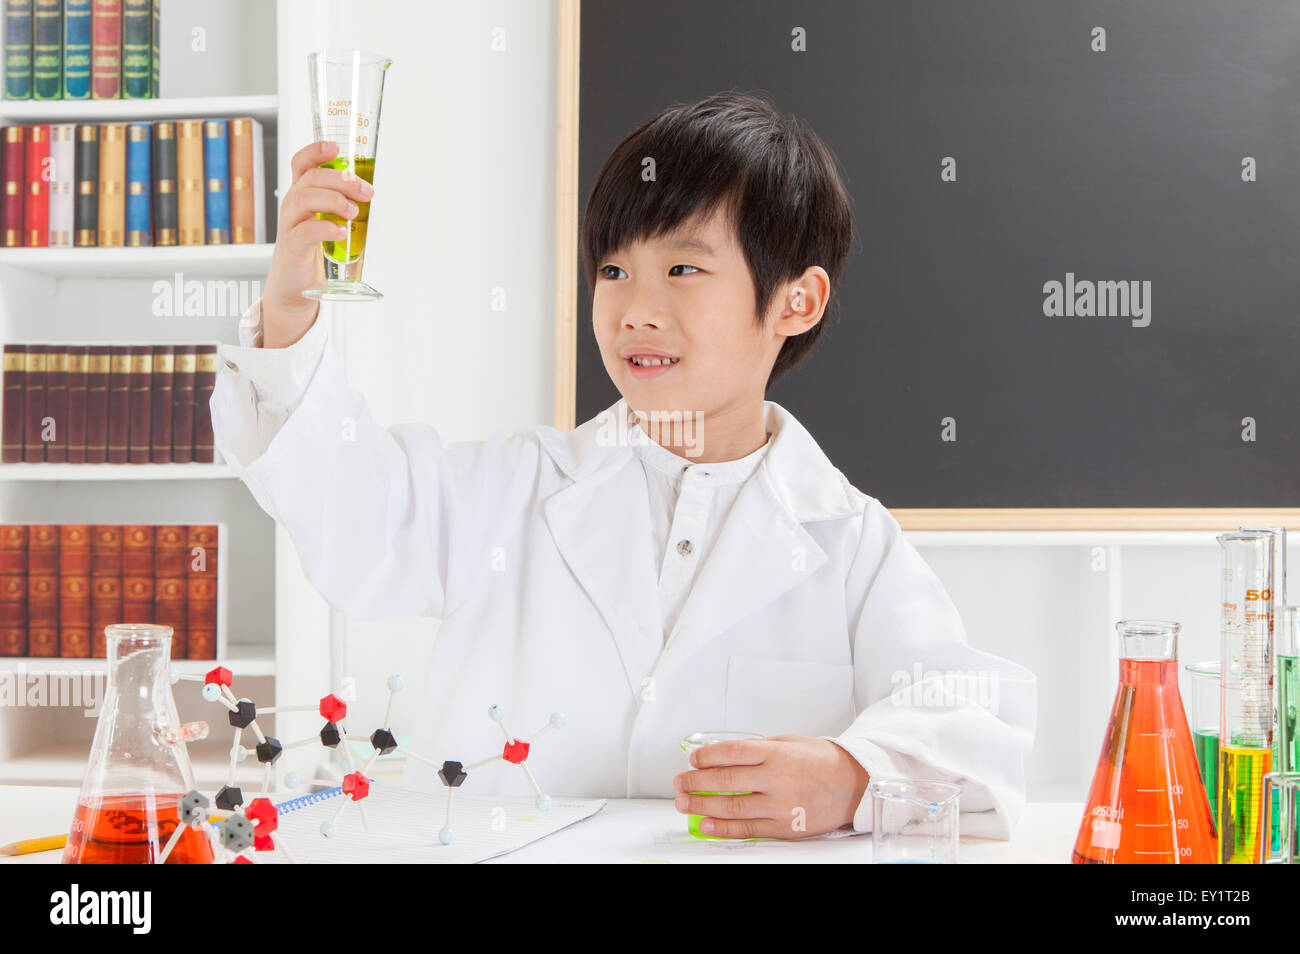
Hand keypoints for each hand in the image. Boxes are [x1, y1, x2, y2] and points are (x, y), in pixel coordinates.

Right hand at [261, 140, 375, 347]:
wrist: (295, 285)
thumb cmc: (313, 249)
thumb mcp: (326, 220)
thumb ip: (342, 204)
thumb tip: (372, 192)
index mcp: (301, 195)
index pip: (301, 163)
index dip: (316, 151)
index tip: (336, 147)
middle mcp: (293, 205)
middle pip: (310, 178)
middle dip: (341, 180)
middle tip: (366, 192)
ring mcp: (290, 225)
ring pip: (305, 198)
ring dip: (335, 200)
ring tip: (354, 212)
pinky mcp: (292, 247)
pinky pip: (304, 231)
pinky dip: (325, 228)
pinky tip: (341, 233)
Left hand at [672, 734, 869, 838]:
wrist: (854, 785)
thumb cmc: (822, 760)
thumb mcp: (791, 742)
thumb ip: (760, 748)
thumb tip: (726, 756)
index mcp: (777, 754)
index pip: (733, 752)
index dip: (708, 756)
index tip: (693, 759)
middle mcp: (778, 779)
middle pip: (727, 781)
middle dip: (697, 781)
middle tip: (680, 781)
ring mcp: (781, 806)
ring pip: (733, 807)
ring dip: (702, 805)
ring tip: (683, 802)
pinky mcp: (785, 827)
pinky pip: (748, 829)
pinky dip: (723, 828)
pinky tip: (705, 824)